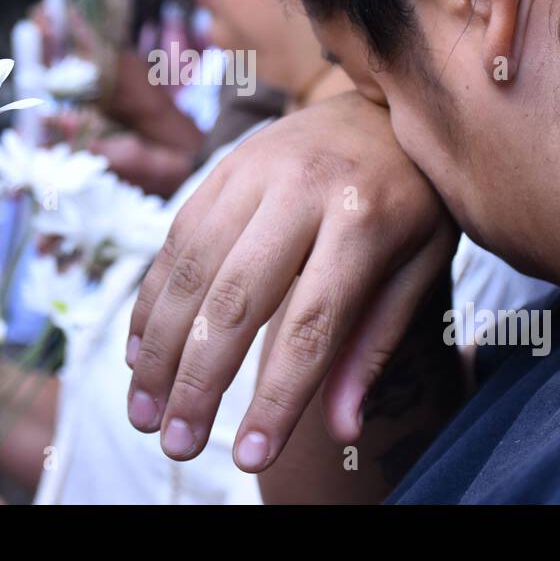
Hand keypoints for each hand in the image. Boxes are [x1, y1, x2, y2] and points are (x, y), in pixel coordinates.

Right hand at [125, 91, 452, 471]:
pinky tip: (139, 352)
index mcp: (365, 218)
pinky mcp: (221, 168)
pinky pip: (175, 239)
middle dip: (198, 380)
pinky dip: (151, 300)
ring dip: (158, 348)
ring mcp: (253, 172)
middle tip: (174, 443)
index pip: (313, 324)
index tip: (249, 457)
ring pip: (191, 270)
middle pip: (236, 299)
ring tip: (143, 411)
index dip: (278, 396)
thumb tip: (343, 428)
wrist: (381, 102)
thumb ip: (376, 343)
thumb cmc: (411, 197)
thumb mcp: (421, 263)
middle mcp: (302, 189)